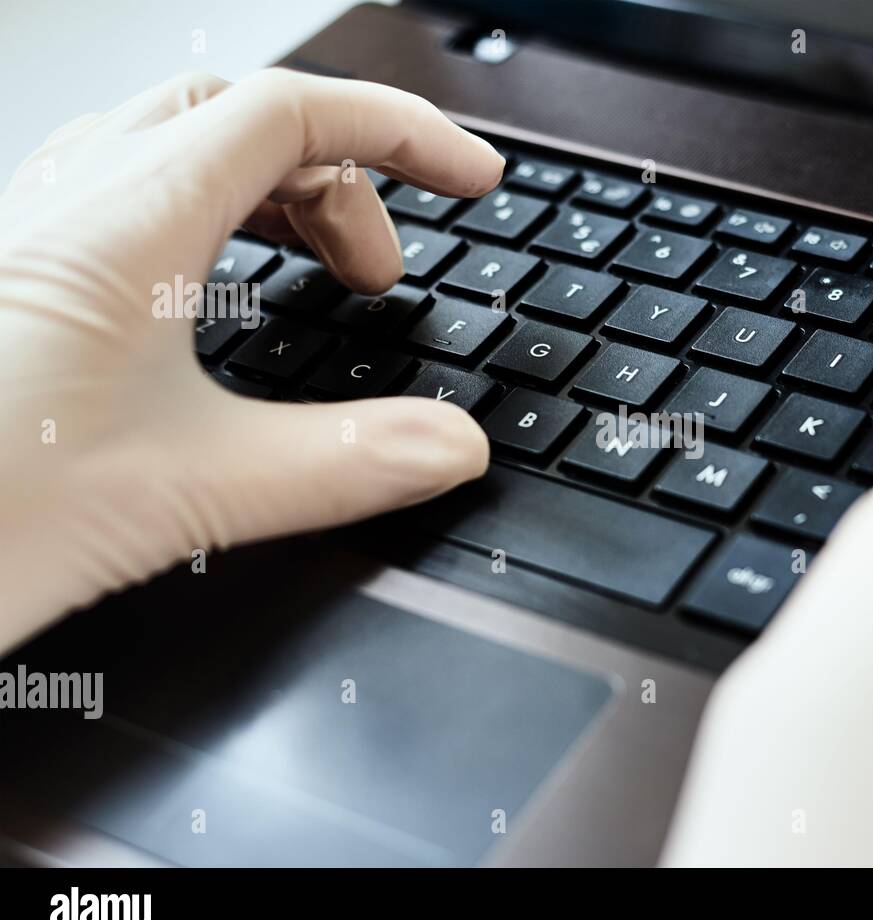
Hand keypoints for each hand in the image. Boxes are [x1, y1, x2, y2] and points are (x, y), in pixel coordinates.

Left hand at [0, 70, 503, 651]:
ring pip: (183, 150)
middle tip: (386, 276)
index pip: (296, 116)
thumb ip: (339, 465)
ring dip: (276, 195)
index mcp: (125, 224)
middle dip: (345, 181)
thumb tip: (446, 448)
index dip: (404, 134)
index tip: (470, 178)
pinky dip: (213, 221)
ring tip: (323, 277)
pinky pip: (133, 195)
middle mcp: (73, 203)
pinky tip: (222, 296)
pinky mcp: (17, 276)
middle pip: (244, 121)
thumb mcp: (181, 493)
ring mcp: (36, 231)